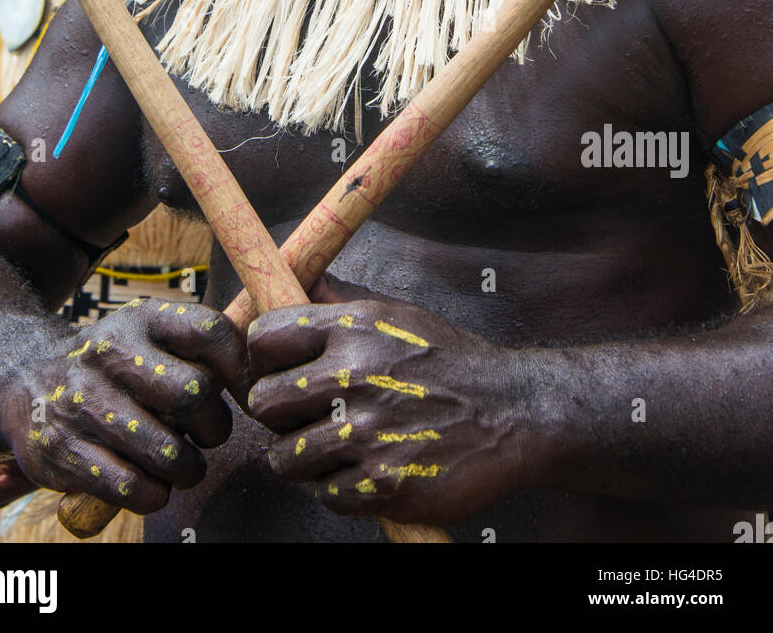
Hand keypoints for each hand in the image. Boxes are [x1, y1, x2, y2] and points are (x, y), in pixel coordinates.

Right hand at [0, 298, 248, 515]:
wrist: (25, 380)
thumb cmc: (116, 364)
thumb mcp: (152, 333)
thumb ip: (203, 345)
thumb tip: (267, 375)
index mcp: (143, 318)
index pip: (210, 331)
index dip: (242, 369)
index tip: (250, 396)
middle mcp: (110, 352)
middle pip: (193, 394)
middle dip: (213, 426)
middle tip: (208, 434)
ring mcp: (83, 401)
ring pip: (167, 451)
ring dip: (188, 468)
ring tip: (183, 464)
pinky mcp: (62, 450)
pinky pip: (133, 488)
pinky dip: (154, 494)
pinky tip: (151, 482)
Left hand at [247, 277, 529, 524]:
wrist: (513, 413)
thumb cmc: (450, 362)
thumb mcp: (397, 314)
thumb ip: (340, 301)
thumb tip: (296, 279)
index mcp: (354, 330)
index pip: (264, 337)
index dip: (263, 357)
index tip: (278, 370)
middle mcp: (355, 377)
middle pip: (263, 402)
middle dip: (276, 413)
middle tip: (299, 417)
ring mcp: (369, 434)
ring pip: (284, 457)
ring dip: (300, 458)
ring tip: (329, 447)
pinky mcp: (382, 484)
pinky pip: (322, 495)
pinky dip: (334, 489)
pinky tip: (359, 469)